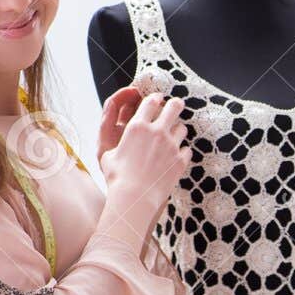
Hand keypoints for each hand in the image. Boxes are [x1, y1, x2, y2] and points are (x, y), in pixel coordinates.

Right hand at [98, 92, 188, 224]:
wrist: (134, 197)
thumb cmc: (117, 177)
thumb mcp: (108, 154)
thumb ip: (115, 140)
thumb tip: (116, 135)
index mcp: (137, 126)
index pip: (151, 101)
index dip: (156, 98)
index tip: (159, 98)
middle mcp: (157, 132)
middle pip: (174, 107)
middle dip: (176, 104)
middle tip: (177, 104)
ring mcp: (171, 146)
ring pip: (182, 128)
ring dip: (178, 129)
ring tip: (175, 134)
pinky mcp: (180, 160)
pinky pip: (187, 149)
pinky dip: (182, 151)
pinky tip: (177, 155)